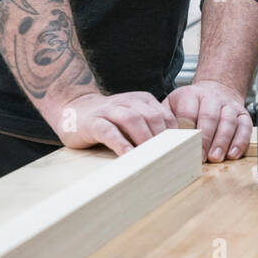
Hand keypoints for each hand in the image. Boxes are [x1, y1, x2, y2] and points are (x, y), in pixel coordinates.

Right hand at [49, 90, 177, 155]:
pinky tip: (128, 156)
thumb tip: (175, 150)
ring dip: (145, 139)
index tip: (184, 151)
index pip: (164, 115)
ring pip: (132, 120)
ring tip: (153, 157)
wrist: (74, 109)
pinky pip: (109, 131)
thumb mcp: (132, 118)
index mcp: (142, 100)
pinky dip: (120, 143)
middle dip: (163, 137)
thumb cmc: (109, 120)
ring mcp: (109, 110)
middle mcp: (127, 102)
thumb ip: (150, 127)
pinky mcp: (93, 122)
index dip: (175, 133)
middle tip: (171, 157)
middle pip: (152, 117)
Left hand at [165, 79, 251, 162]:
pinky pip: (245, 127)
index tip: (184, 147)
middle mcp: (212, 97)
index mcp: (191, 95)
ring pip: (228, 121)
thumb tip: (157, 140)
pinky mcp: (242, 113)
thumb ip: (165, 120)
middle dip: (206, 138)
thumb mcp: (172, 106)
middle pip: (210, 116)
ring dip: (223, 141)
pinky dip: (240, 141)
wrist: (215, 91)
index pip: (188, 111)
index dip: (187, 130)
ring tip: (216, 157)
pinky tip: (233, 154)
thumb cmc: (190, 105)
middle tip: (202, 156)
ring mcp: (229, 105)